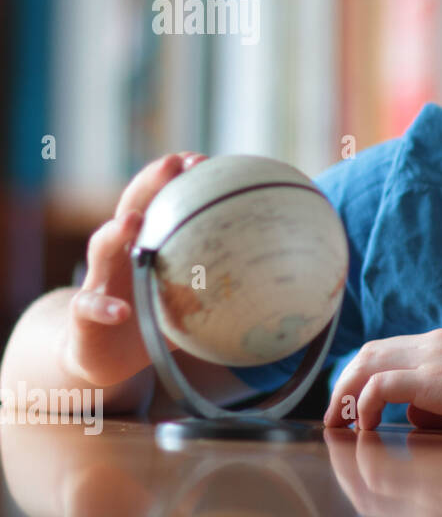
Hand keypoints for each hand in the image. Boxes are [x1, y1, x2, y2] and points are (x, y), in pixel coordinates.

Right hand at [65, 152, 207, 386]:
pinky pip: (90, 307)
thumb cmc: (151, 321)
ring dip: (116, 232)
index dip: (175, 179)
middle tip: (172, 163)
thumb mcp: (189, 302)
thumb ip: (223, 289)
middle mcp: (120, 255)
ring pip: (101, 248)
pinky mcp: (84, 314)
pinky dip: (104, 307)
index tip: (201, 160)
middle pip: (130, 208)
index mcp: (146, 247)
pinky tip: (123, 312)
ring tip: (133, 221)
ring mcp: (100, 280)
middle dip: (149, 182)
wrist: (102, 356)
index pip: (160, 203)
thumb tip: (283, 286)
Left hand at [322, 329, 441, 435]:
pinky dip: (365, 404)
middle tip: (336, 414)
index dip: (365, 374)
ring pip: (368, 363)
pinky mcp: (433, 379)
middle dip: (346, 382)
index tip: (353, 403)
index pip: (391, 349)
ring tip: (339, 422)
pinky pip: (380, 386)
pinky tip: (366, 427)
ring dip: (346, 393)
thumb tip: (416, 415)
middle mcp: (435, 343)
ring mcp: (433, 358)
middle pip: (371, 351)